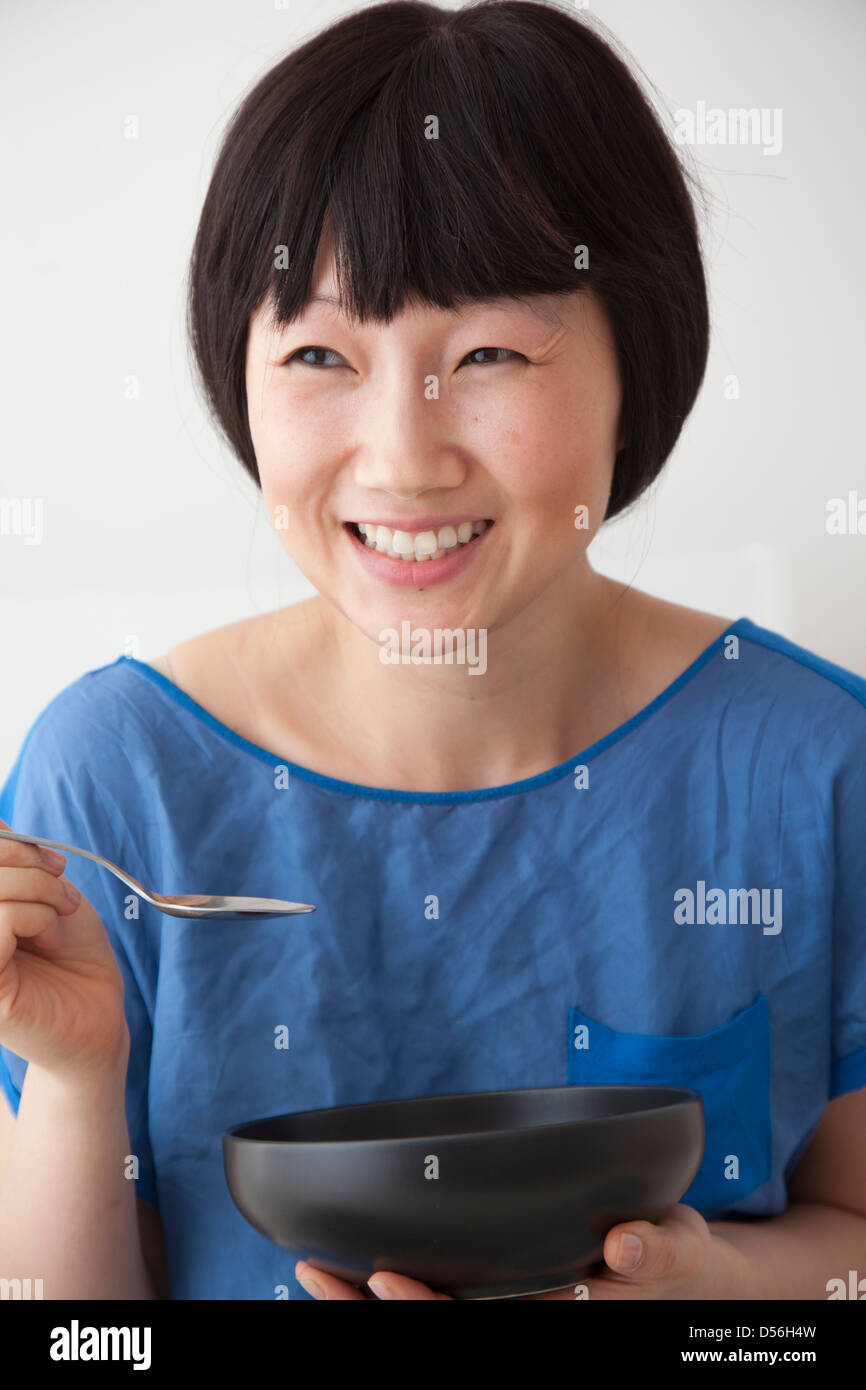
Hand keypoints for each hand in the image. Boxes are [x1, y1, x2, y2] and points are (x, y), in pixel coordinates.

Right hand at [0, 818, 127, 1076]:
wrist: (97, 1012)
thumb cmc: (68, 953)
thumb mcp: (40, 891)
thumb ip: (9, 857)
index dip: (7, 843)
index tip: (51, 862)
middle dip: (27, 862)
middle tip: (62, 883)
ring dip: (38, 890)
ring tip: (60, 914)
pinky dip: (34, 916)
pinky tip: (49, 938)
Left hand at [295, 1204, 745, 1299]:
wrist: (683, 1275)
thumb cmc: (674, 1256)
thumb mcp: (681, 1249)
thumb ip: (659, 1250)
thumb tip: (624, 1247)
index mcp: (561, 1318)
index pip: (480, 1324)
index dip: (426, 1310)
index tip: (383, 1278)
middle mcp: (527, 1321)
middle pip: (438, 1329)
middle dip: (368, 1311)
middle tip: (312, 1274)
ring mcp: (508, 1311)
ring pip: (426, 1319)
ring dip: (360, 1306)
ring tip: (306, 1272)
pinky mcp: (498, 1293)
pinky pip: (437, 1299)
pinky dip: (381, 1292)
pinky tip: (347, 1271)